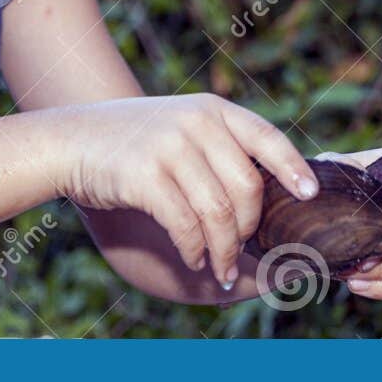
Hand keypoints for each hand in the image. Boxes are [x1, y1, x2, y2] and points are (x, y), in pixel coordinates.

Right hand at [52, 93, 319, 287]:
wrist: (70, 139)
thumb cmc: (130, 140)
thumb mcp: (180, 125)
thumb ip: (218, 146)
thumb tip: (264, 194)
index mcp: (212, 110)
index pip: (267, 136)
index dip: (293, 167)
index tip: (311, 195)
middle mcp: (196, 123)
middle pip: (248, 186)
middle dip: (251, 228)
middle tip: (244, 250)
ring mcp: (170, 147)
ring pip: (219, 212)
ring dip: (226, 250)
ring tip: (223, 271)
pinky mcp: (146, 176)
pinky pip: (186, 225)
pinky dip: (196, 250)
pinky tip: (195, 259)